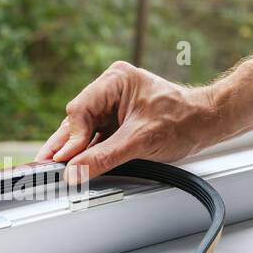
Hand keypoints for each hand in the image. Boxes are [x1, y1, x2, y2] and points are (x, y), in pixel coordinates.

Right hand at [34, 61, 219, 182]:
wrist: (208, 123)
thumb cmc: (184, 120)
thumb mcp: (141, 141)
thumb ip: (104, 156)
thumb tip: (76, 171)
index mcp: (115, 80)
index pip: (80, 110)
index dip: (71, 139)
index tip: (62, 161)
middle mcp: (110, 90)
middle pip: (77, 121)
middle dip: (64, 146)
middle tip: (44, 166)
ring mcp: (113, 107)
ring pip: (83, 132)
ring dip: (72, 152)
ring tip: (53, 169)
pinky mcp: (117, 123)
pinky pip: (95, 139)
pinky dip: (86, 154)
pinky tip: (74, 166)